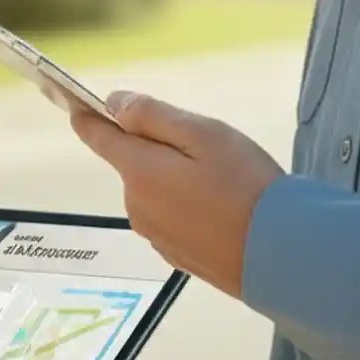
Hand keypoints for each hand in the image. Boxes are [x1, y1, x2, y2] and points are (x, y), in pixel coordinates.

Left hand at [71, 92, 284, 298]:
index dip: (88, 117)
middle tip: (207, 151)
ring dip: (174, 181)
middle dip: (157, 150)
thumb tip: (112, 103)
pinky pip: (171, 218)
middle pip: (133, 164)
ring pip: (154, 191)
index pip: (97, 137)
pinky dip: (186, 208)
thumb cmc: (245, 184)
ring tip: (222, 184)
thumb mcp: (204, 135)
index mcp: (138, 171)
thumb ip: (152, 116)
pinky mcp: (174, 256)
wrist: (281, 255)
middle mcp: (135, 205)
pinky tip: (221, 212)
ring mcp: (154, 234)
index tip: (78, 103)